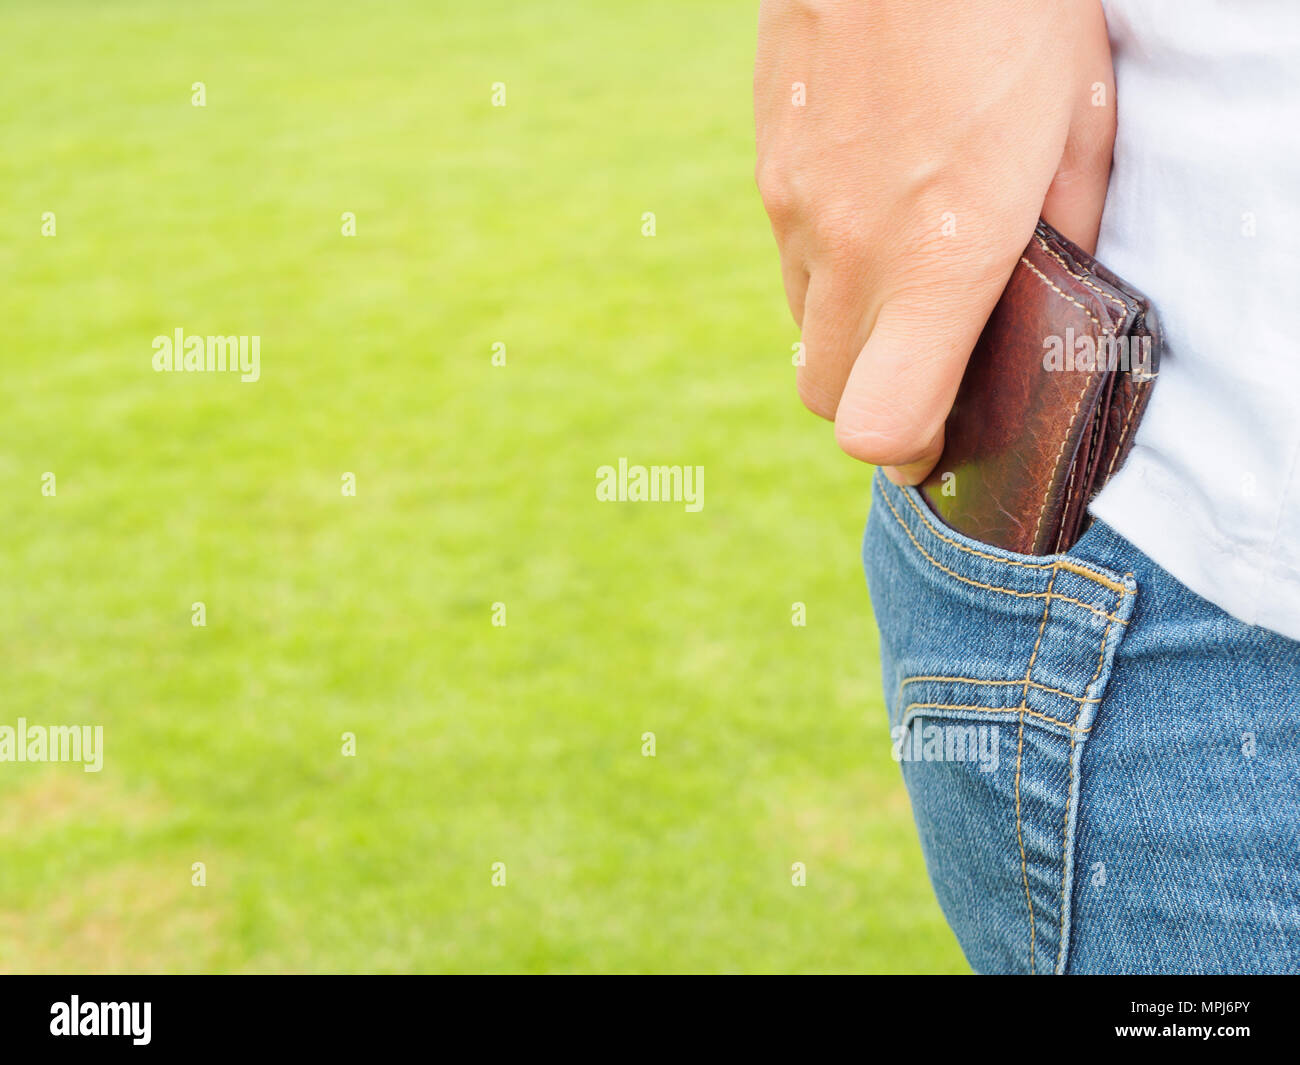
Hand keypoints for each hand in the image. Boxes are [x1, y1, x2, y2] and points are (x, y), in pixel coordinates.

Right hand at [755, 0, 1114, 482]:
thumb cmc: (1008, 10)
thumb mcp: (1080, 126)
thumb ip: (1063, 237)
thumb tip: (1039, 304)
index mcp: (938, 257)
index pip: (878, 424)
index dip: (909, 447)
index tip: (939, 430)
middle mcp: (849, 250)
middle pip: (826, 396)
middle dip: (874, 396)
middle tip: (926, 356)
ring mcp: (793, 210)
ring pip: (805, 325)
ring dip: (851, 326)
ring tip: (905, 260)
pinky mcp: (768, 170)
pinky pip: (791, 254)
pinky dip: (828, 260)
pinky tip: (873, 197)